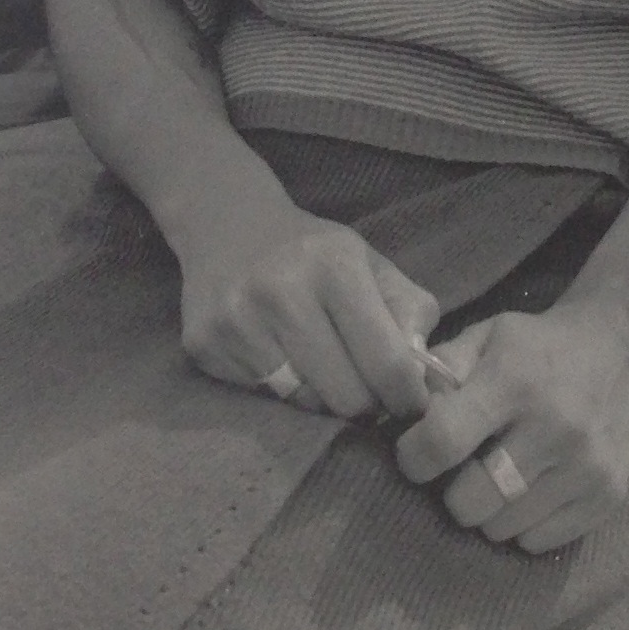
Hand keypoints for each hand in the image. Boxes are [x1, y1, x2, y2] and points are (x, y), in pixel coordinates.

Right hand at [174, 197, 442, 420]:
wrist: (226, 224)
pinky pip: (260, 397)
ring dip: (320, 398)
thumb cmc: (311, 252)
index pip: (387, 363)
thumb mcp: (370, 263)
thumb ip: (411, 313)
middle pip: (346, 397)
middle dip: (364, 404)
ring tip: (320, 370)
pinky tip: (275, 355)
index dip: (407, 398)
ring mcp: (236, 321)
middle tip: (364, 392)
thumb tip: (425, 378)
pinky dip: (278, 389)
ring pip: (303, 404)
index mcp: (335, 267)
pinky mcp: (203, 344)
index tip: (410, 406)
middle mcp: (281, 292)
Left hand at [393, 296, 628, 553]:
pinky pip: (539, 541)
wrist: (621, 346)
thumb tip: (399, 412)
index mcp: (514, 381)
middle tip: (461, 470)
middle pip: (470, 502)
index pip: (442, 441)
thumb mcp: (485, 337)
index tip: (414, 454)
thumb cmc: (538, 346)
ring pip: (501, 528)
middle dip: (452, 491)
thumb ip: (439, 372)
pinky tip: (530, 490)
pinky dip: (523, 525)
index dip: (413, 457)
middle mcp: (554, 427)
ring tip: (498, 477)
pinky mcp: (608, 495)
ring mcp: (586, 466)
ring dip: (488, 510)